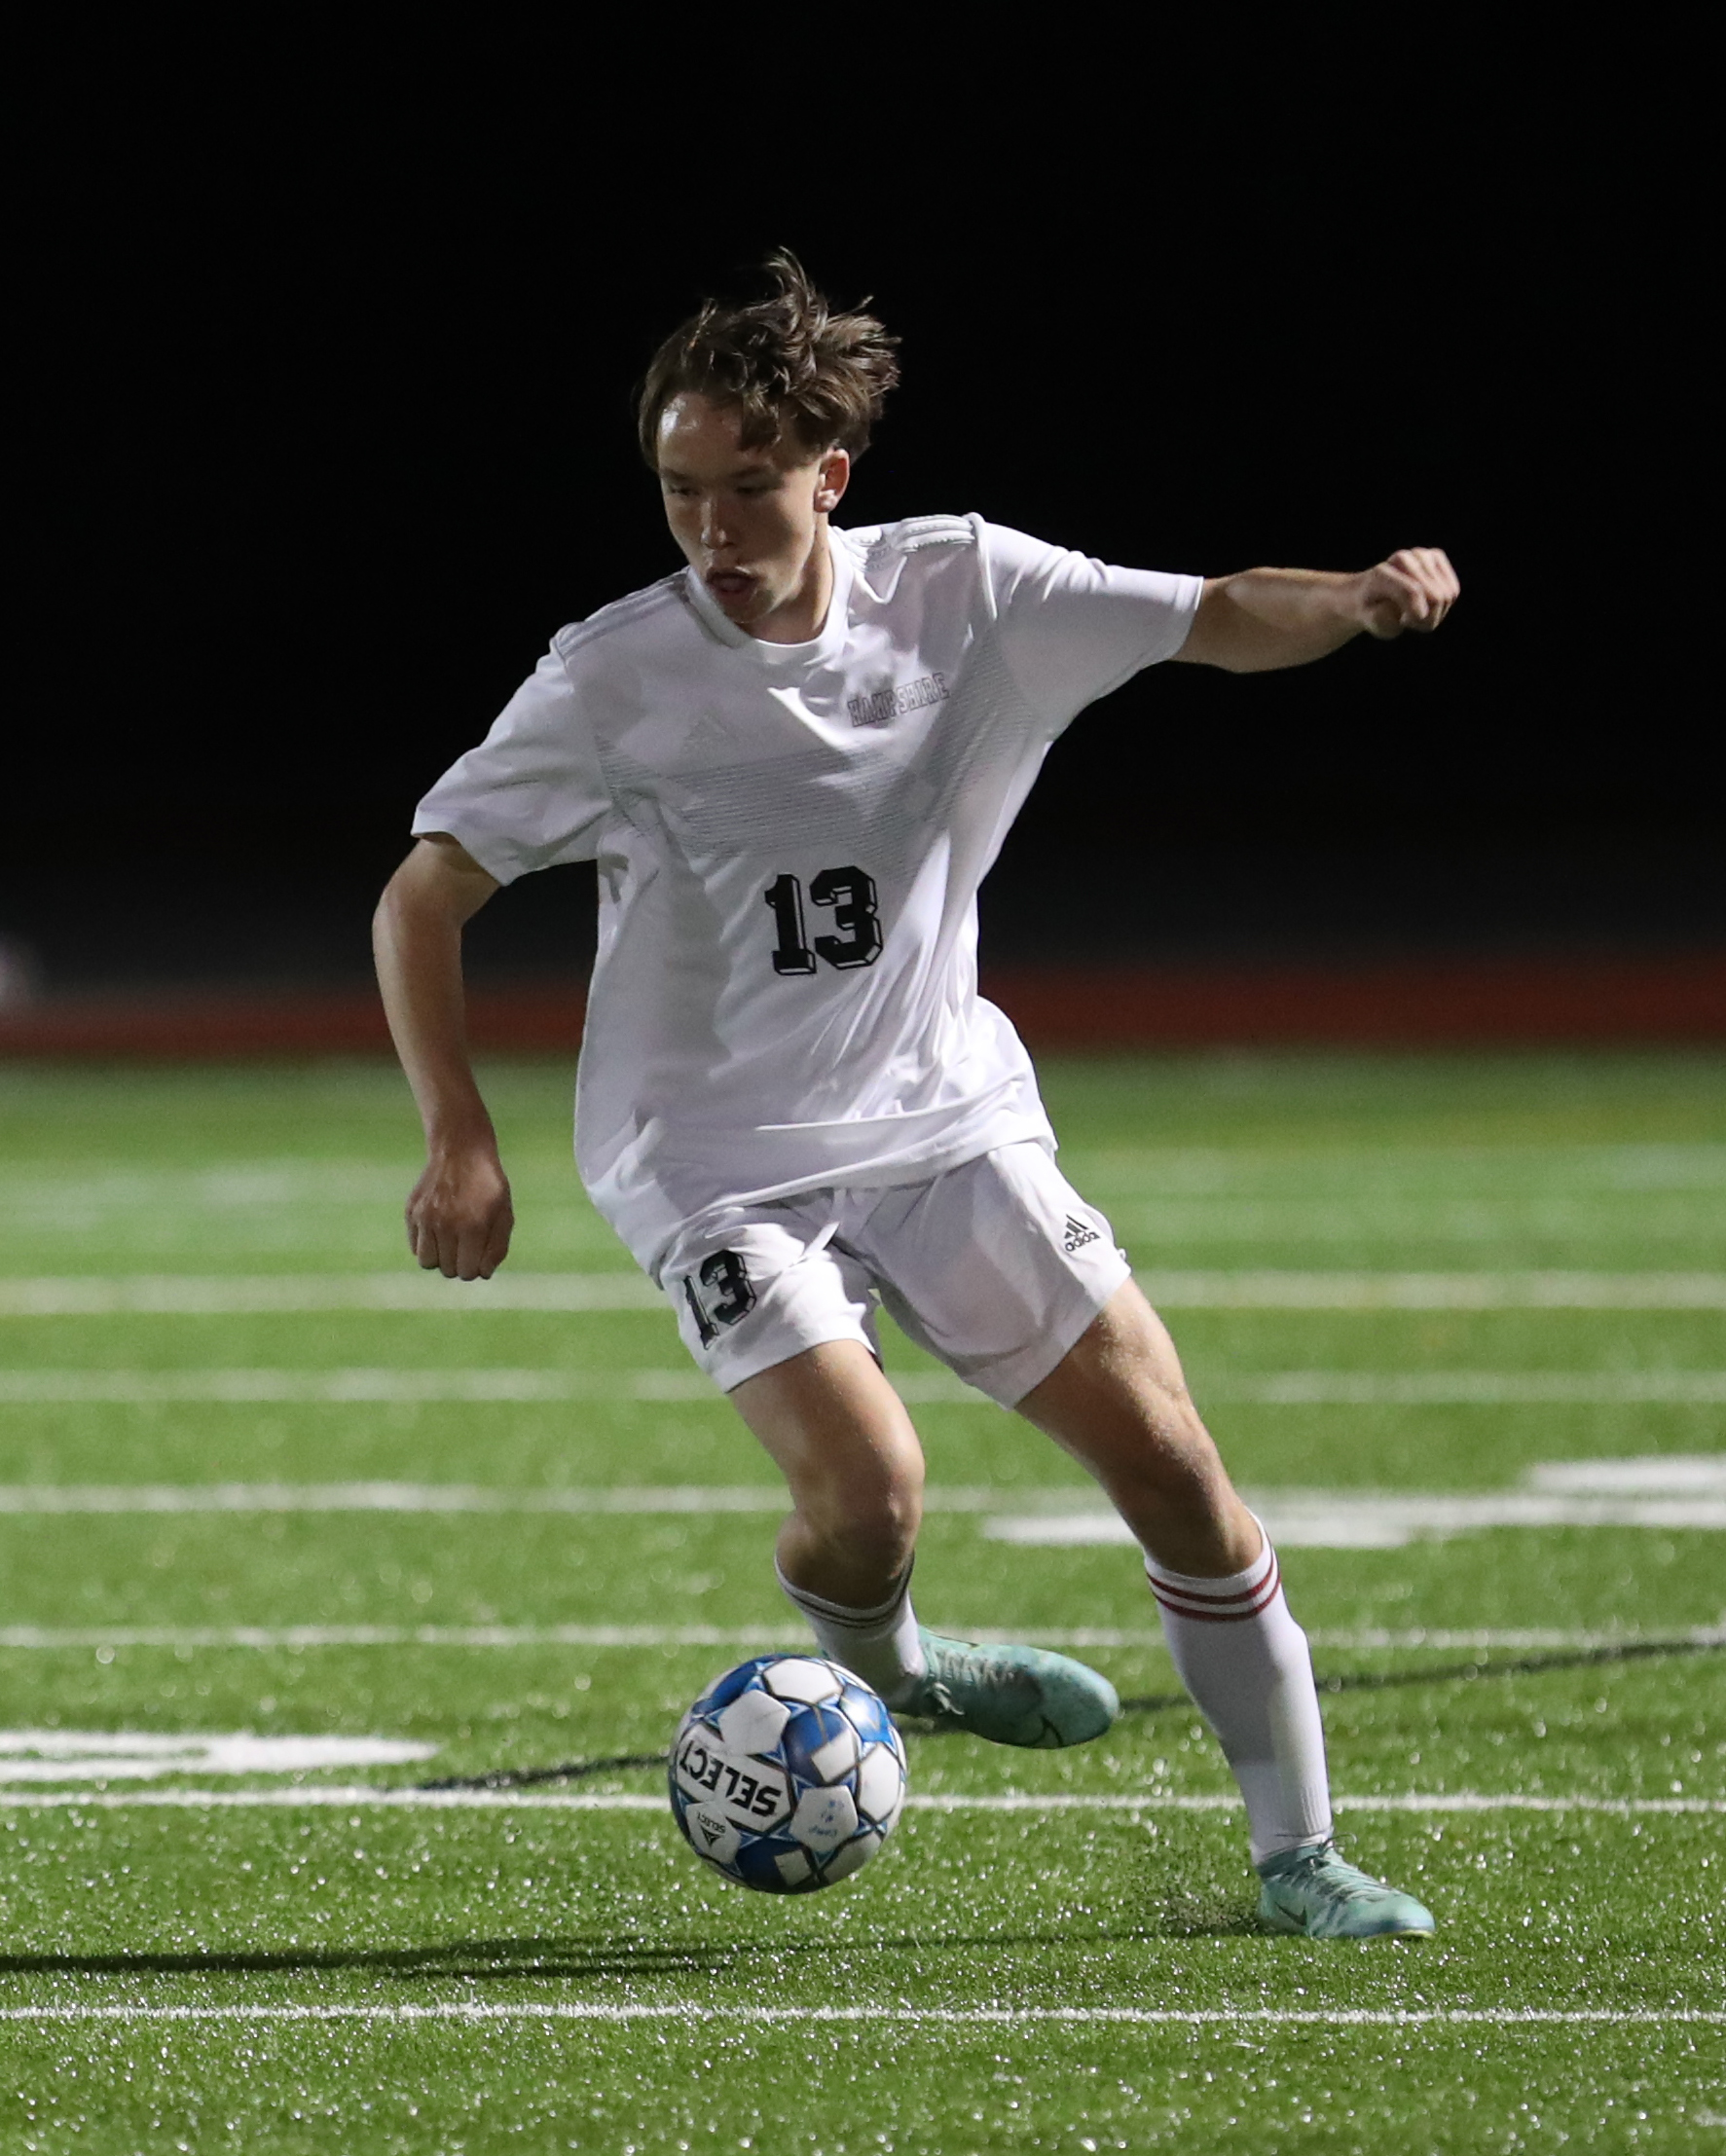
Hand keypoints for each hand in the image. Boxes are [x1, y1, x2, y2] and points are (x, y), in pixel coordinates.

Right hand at [405, 1145, 514, 1279]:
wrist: (460, 1151)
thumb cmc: (487, 1185)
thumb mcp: (504, 1212)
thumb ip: (498, 1246)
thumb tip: (483, 1274)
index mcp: (473, 1226)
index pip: (468, 1272)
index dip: (476, 1268)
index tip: (479, 1254)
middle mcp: (446, 1224)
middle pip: (448, 1271)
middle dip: (459, 1263)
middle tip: (466, 1244)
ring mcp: (425, 1218)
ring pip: (427, 1263)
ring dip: (441, 1258)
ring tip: (451, 1240)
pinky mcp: (411, 1213)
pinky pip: (415, 1247)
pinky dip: (427, 1245)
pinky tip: (438, 1229)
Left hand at [1352, 548, 1458, 638]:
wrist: (1372, 593)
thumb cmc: (1372, 611)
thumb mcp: (1369, 622)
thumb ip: (1381, 619)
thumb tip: (1407, 609)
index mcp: (1380, 575)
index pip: (1413, 593)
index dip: (1418, 615)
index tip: (1404, 622)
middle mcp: (1402, 558)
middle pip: (1435, 596)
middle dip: (1426, 618)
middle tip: (1407, 620)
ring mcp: (1421, 555)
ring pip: (1447, 595)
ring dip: (1434, 614)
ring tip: (1414, 614)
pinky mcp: (1436, 556)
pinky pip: (1453, 590)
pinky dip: (1443, 605)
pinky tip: (1426, 605)